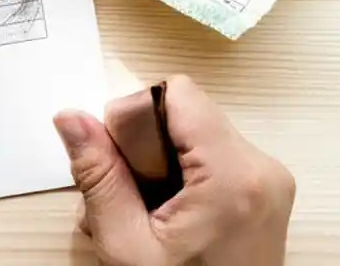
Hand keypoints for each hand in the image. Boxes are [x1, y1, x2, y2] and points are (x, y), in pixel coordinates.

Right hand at [54, 76, 294, 265]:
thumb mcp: (127, 246)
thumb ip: (100, 178)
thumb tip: (71, 119)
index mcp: (234, 176)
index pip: (177, 93)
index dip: (134, 117)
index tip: (118, 166)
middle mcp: (262, 167)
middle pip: (184, 113)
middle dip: (140, 147)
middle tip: (123, 198)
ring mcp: (268, 180)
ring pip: (194, 134)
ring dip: (155, 163)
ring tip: (140, 213)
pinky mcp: (265, 191)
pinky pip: (212, 156)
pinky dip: (179, 176)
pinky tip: (163, 215)